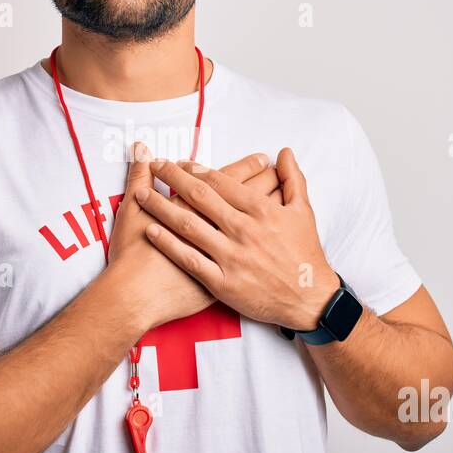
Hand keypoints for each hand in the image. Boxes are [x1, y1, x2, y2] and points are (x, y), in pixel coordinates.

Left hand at [134, 148, 340, 330]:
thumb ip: (293, 179)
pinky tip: (151, 230)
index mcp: (262, 211)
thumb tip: (284, 152)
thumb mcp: (305, 212)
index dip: (196, 169)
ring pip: (189, 225)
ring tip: (141, 195)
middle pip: (200, 197)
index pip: (222, 182)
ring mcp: (232, 256)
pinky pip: (189, 258)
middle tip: (155, 166)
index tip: (179, 162)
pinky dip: (168, 243)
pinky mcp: (222, 282)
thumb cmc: (306, 255)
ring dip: (162, 207)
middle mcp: (244, 230)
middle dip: (173, 178)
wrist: (310, 300)